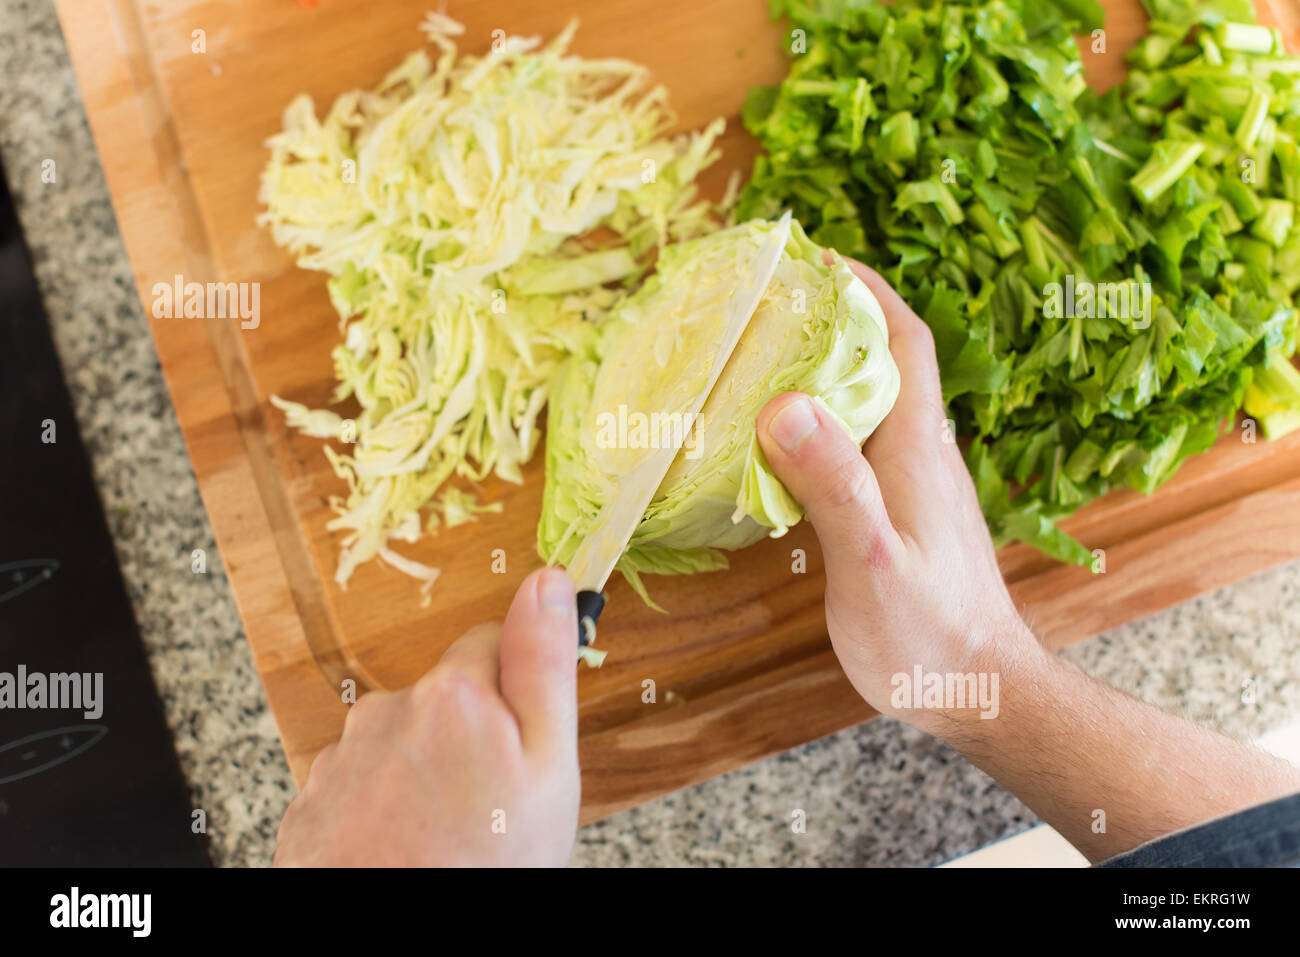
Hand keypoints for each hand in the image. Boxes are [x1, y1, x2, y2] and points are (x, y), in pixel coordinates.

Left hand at [273, 568, 580, 866]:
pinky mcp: (311, 805)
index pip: (492, 642)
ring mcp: (340, 760)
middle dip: (468, 733)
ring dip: (422, 772)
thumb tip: (549, 579)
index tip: (521, 741)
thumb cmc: (485, 866)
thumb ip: (544, 663)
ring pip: (400, 742)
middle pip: (443, 695)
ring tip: (446, 835)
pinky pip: (360, 784)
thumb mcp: (547, 767)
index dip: (516, 692)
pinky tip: (405, 848)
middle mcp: (384, 712)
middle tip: (491, 804)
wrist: (394, 945)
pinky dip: (382, 807)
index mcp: (450, 693)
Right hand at [756, 259, 1038, 729]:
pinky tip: (780, 439)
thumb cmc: (929, 639)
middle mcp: (920, 453)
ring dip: (826, 365)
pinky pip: (859, 442)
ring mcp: (913, 484)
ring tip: (762, 352)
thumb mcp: (872, 565)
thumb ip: (836, 486)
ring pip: (870, 400)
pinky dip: (820, 419)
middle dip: (834, 314)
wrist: (980, 694)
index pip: (902, 339)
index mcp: (917, 449)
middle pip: (883, 358)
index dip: (864, 287)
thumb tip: (783, 403)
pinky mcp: (901, 512)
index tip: (814, 254)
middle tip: (768, 296)